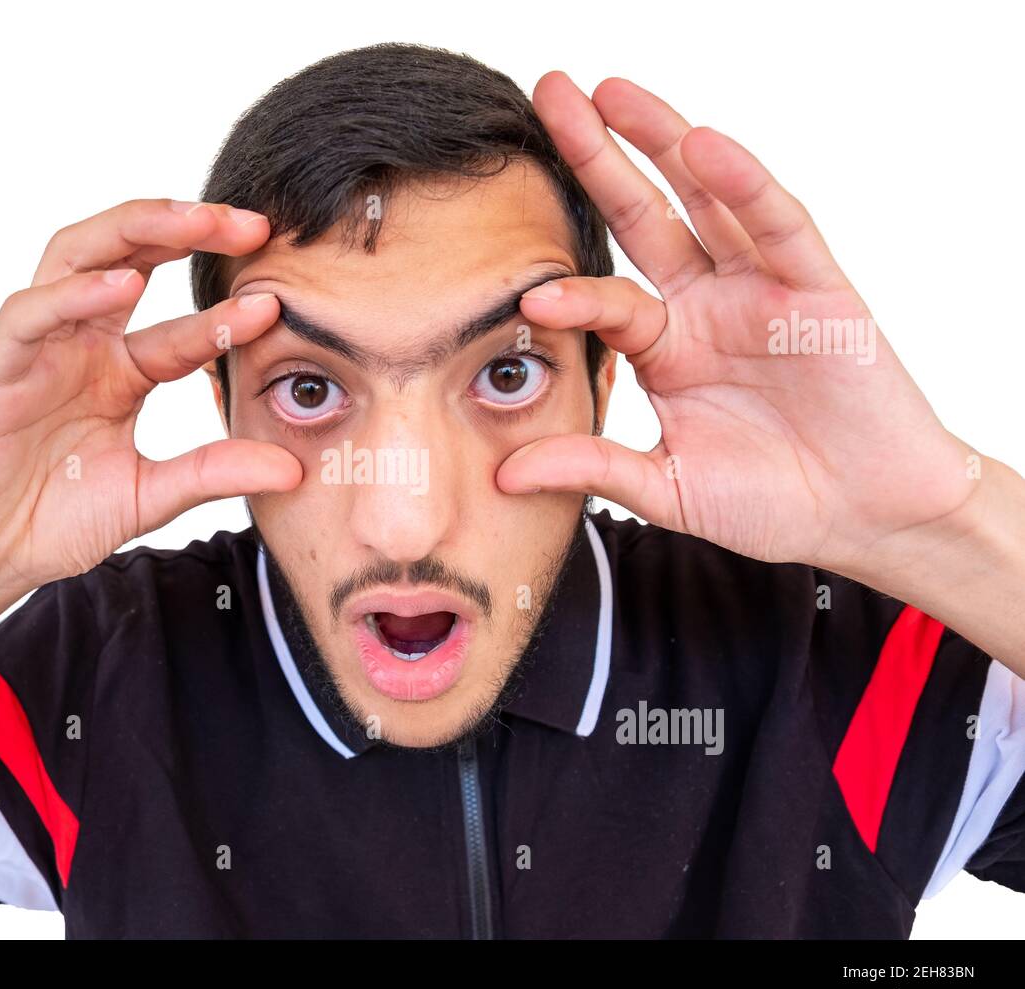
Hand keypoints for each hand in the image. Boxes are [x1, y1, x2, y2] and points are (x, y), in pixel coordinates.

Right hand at [0, 199, 300, 604]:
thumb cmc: (56, 521)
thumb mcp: (151, 496)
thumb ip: (214, 474)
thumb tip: (295, 471)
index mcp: (122, 370)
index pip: (184, 326)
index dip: (231, 311)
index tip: (282, 299)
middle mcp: (82, 344)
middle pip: (133, 256)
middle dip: (189, 230)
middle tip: (251, 224)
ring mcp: (38, 347)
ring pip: (78, 257)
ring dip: (136, 232)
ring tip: (192, 222)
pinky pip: (30, 313)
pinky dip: (75, 294)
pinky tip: (122, 285)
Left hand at [497, 74, 974, 574]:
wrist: (865, 516)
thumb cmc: (771, 499)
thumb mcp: (668, 487)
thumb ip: (593, 469)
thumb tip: (503, 475)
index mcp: (666, 347)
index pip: (607, 301)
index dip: (570, 293)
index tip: (528, 295)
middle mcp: (705, 303)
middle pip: (643, 215)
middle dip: (598, 156)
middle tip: (549, 96)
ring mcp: (759, 288)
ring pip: (706, 199)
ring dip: (662, 140)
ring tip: (611, 91)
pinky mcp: (818, 287)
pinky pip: (777, 226)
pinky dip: (744, 186)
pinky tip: (704, 146)